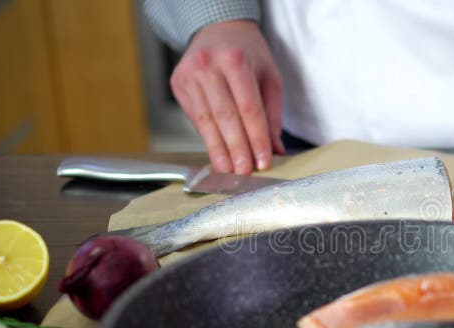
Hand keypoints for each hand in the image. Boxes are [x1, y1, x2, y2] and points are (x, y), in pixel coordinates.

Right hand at [171, 20, 283, 173]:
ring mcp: (189, 75)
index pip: (249, 108)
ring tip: (230, 171)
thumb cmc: (248, 55)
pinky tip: (217, 156)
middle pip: (226, 117)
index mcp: (236, 60)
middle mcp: (208, 66)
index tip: (263, 161)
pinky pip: (195, 118)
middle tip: (245, 172)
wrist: (218, 30)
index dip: (256, 138)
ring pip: (207, 121)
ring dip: (220, 150)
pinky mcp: (178, 84)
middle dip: (237, 149)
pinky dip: (207, 139)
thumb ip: (272, 114)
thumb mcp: (269, 77)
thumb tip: (275, 148)